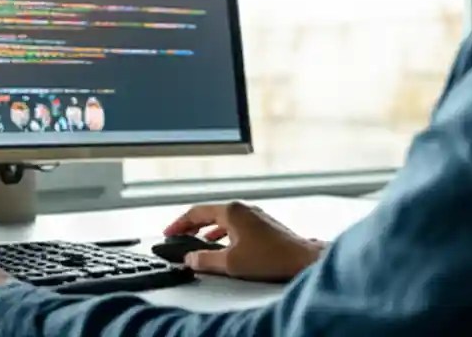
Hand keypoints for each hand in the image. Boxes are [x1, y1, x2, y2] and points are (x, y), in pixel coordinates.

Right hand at [164, 201, 325, 281]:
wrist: (303, 260)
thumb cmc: (271, 258)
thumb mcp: (230, 263)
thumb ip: (205, 260)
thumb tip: (190, 259)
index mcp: (231, 211)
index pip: (196, 212)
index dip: (179, 224)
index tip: (169, 233)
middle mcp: (243, 209)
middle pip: (209, 213)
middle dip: (192, 226)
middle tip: (179, 236)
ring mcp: (255, 216)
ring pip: (223, 219)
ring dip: (208, 230)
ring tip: (198, 242)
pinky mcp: (264, 226)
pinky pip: (236, 226)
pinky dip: (223, 233)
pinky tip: (223, 246)